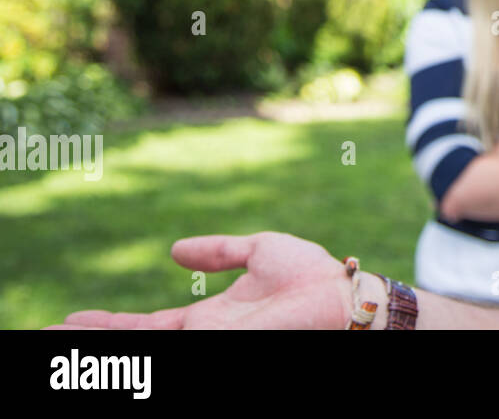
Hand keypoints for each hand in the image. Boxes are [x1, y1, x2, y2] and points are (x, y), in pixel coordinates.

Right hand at [47, 232, 351, 329]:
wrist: (345, 298)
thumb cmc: (313, 277)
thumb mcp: (260, 251)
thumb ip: (219, 252)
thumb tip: (173, 250)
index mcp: (211, 318)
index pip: (146, 327)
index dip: (108, 326)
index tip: (70, 322)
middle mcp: (207, 338)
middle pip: (136, 345)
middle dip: (94, 342)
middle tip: (47, 335)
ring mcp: (214, 346)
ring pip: (146, 353)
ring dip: (104, 348)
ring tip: (58, 338)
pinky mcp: (221, 347)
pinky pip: (166, 349)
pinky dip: (136, 352)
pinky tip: (111, 350)